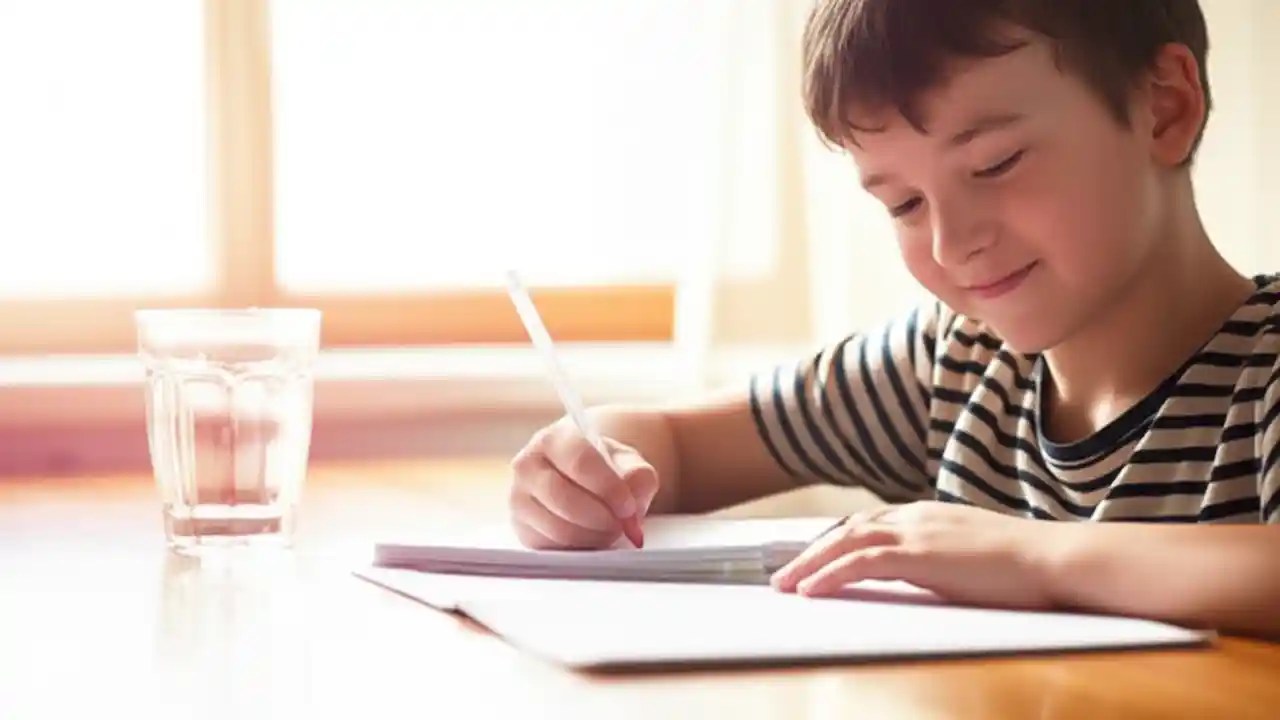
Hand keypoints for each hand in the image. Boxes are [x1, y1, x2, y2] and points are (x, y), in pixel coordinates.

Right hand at [509, 416, 659, 549]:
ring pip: (557, 528)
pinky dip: (579, 548)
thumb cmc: (604, 468)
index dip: (608, 488)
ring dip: (592, 536)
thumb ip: (638, 474)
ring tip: (610, 530)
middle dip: (600, 518)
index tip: (628, 507)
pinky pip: (552, 548)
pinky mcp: (522, 529)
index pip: (580, 462)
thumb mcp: (627, 462)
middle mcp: (527, 465)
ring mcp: (519, 498)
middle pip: (563, 498)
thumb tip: (633, 497)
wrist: (582, 479)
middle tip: (622, 525)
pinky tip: (592, 537)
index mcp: (554, 439)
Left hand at [770, 501, 1064, 609]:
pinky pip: (860, 563)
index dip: (836, 542)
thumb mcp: (973, 558)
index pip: (869, 524)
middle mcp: (916, 516)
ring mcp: (917, 532)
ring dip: (809, 564)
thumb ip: (943, 559)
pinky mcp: (919, 554)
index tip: (814, 559)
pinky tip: (810, 590)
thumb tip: (929, 576)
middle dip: (812, 552)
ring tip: (786, 586)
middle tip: (784, 575)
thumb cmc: (1026, 568)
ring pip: (845, 542)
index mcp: (929, 514)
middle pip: (848, 529)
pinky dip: (830, 574)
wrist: (1057, 559)